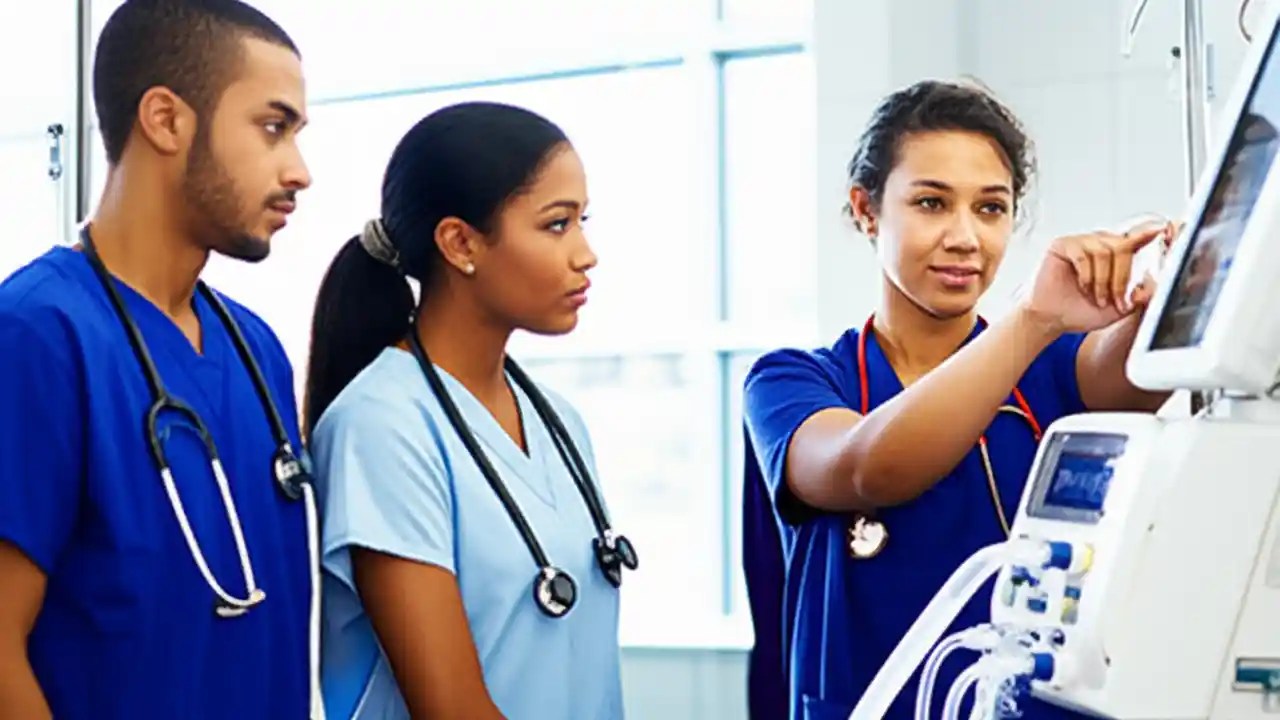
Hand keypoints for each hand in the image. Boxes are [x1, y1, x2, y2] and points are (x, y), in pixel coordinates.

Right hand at [1021, 223, 1172, 333]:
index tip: (1163, 228)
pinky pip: (1083, 254)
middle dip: (1121, 278)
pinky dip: (1086, 275)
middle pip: (1123, 246)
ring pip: (1104, 252)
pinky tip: (1082, 286)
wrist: (1053, 319)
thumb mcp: (1119, 309)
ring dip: (1102, 280)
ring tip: (1095, 297)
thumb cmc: (1082, 311)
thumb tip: (1153, 287)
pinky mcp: (1063, 245)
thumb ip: (1138, 298)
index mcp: (1117, 255)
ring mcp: (1082, 242)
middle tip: (1115, 300)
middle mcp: (1101, 244)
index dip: (1149, 231)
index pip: (1137, 238)